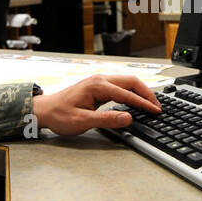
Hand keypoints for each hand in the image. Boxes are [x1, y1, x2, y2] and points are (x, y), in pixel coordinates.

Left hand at [31, 74, 160, 135]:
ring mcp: (99, 81)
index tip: (155, 111)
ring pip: (127, 82)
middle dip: (147, 93)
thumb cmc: (60, 115)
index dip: (143, 103)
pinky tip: (136, 100)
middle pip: (131, 81)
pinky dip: (132, 92)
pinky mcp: (98, 86)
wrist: (44, 110)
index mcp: (97, 86)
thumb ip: (107, 119)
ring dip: (140, 91)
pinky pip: (120, 86)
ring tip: (150, 104)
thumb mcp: (82, 121)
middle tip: (157, 107)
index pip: (128, 94)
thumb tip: (128, 117)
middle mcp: (100, 80)